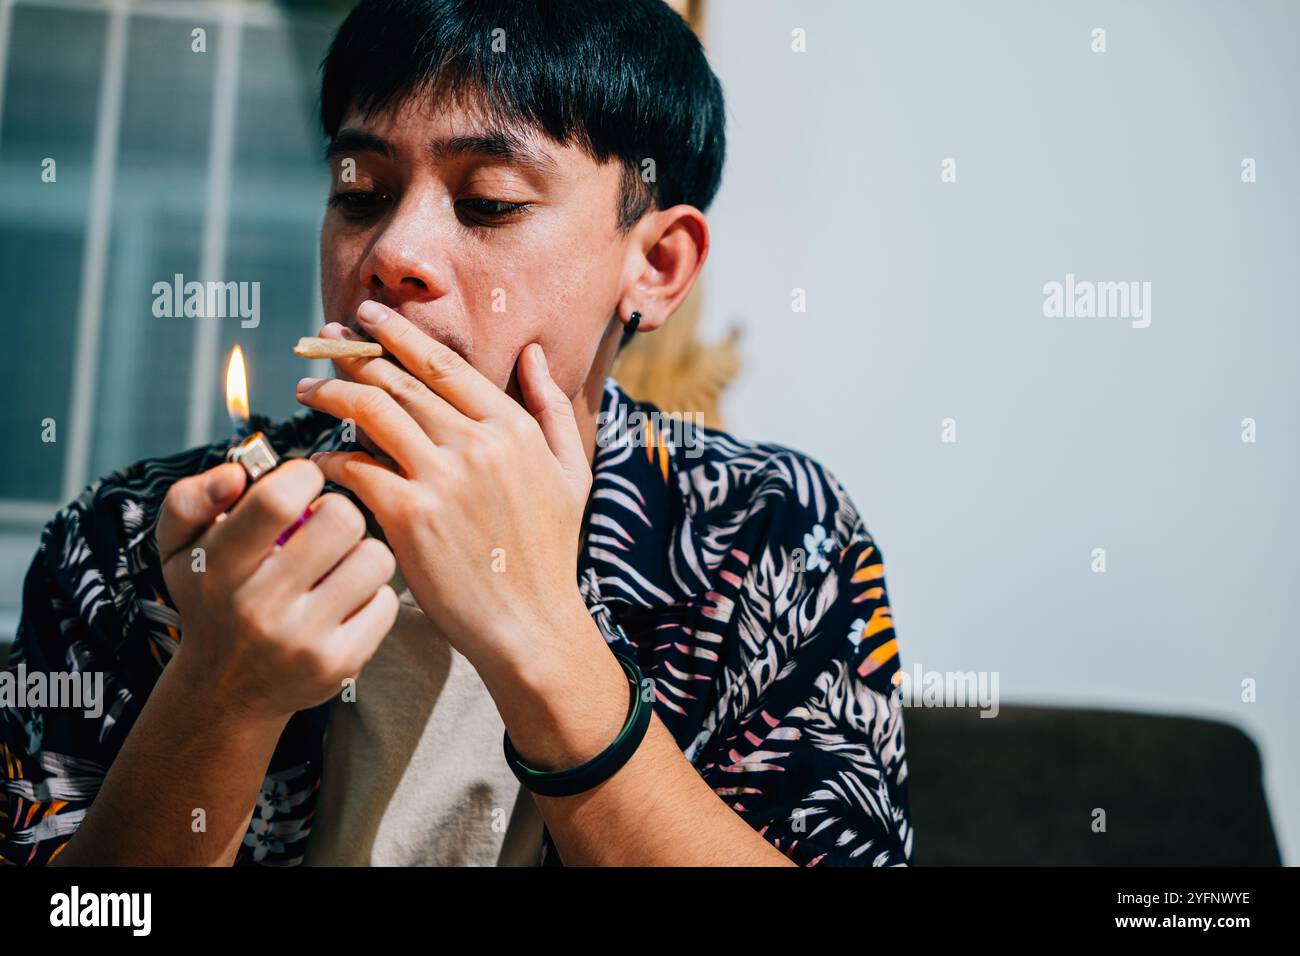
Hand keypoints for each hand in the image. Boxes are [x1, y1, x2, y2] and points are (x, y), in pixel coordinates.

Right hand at [156, 458, 398, 720]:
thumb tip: (235, 474)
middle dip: (338, 512)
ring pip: (375, 558)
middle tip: (322, 528)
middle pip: (342, 520)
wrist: (225, 690)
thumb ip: (191, 498)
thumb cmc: (211, 601)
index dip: (302, 477)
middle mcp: (259, 607)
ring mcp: (303, 639)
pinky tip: (344, 601)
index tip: (301, 485)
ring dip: (361, 553)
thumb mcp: (177, 548)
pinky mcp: (338, 664)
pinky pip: (386, 601)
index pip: (277, 500)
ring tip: (336, 565)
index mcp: (218, 568)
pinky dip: (371, 595)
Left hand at [294, 301, 594, 686]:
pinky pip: (355, 468)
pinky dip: (330, 457)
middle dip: (353, 353)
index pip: (443, 366)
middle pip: (399, 381)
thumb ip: (551, 408)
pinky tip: (316, 457)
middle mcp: (476, 443)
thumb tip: (534, 354)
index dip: (398, 335)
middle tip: (320, 338)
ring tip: (306, 388)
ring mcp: (442, 478)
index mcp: (512, 428)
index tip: (368, 317)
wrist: (532, 624)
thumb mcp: (570, 472)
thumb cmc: (549, 553)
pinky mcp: (410, 517)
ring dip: (331, 392)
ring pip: (371, 413)